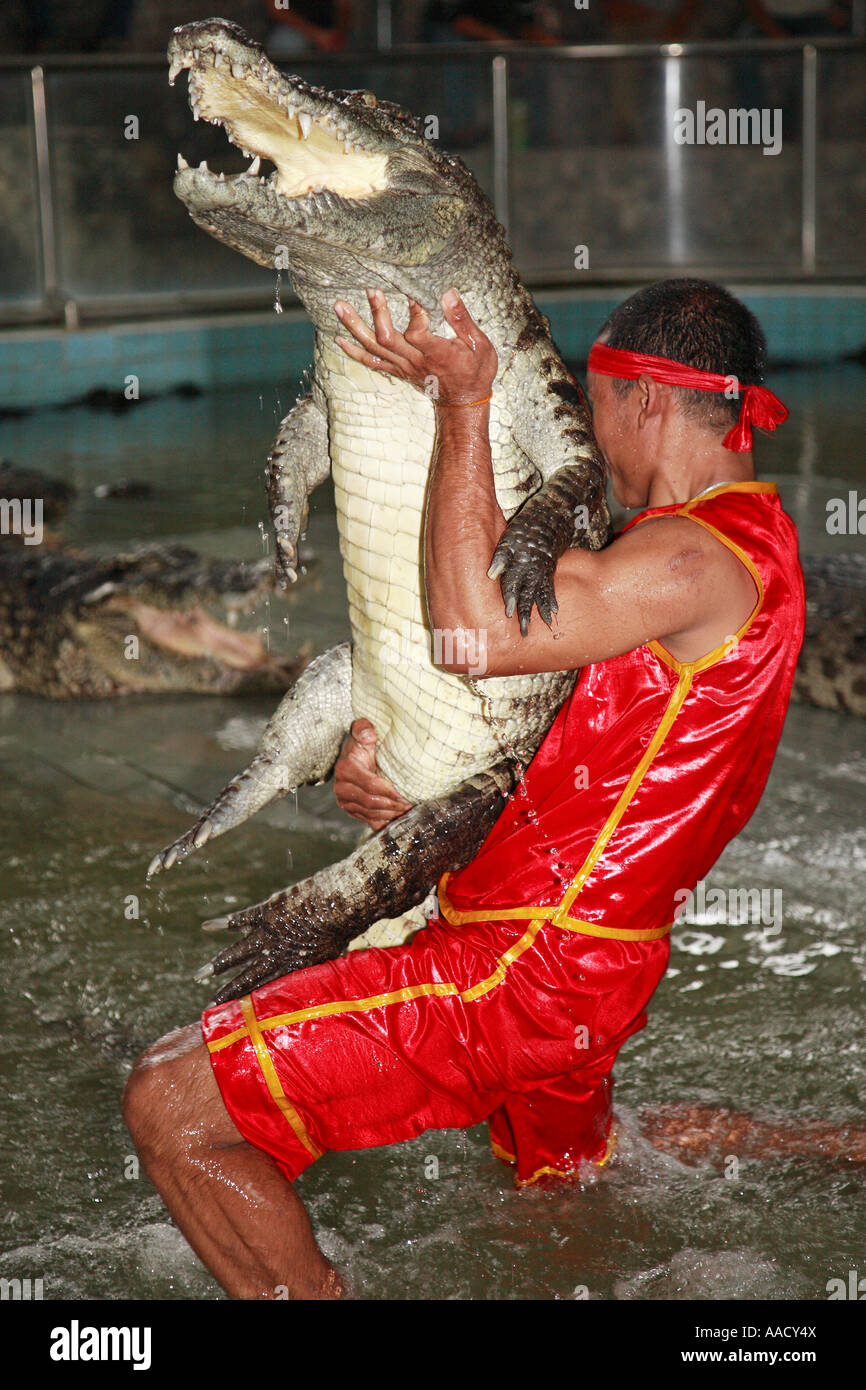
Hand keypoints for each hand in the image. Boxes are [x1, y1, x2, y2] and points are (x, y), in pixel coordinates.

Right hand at [197, 888, 345, 1001]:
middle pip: (246, 978)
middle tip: (210, 1005)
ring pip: (237, 953)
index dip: (250, 1002)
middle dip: (227, 992)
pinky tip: (205, 926)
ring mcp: (269, 933)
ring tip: (200, 975)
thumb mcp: (335, 956)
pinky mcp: (266, 912)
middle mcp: (277, 954)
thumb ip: (325, 970)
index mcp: (293, 967)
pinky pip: (239, 919)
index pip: (266, 989)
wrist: (342, 903)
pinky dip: (222, 923)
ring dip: (217, 965)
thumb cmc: (345, 928)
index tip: (235, 1015)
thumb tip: (330, 985)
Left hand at [334, 288, 496, 405]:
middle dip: (377, 312)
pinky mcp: (398, 371)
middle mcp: (416, 361)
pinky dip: (353, 351)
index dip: (413, 313)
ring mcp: (404, 367)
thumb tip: (448, 293)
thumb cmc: (475, 372)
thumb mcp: (479, 344)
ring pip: (374, 347)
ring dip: (355, 327)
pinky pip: (371, 362)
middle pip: (388, 338)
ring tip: (339, 306)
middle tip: (370, 289)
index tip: (410, 293)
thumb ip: (462, 319)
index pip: (417, 333)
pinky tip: (339, 337)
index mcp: (437, 353)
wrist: (464, 403)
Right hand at [334, 718, 411, 830]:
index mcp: (346, 769)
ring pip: (371, 814)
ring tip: (407, 810)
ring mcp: (346, 802)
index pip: (370, 785)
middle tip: (411, 804)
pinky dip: (385, 822)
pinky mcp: (352, 811)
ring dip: (391, 814)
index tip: (405, 794)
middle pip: (371, 802)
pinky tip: (399, 818)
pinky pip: (369, 821)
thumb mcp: (362, 732)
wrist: (352, 758)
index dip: (389, 791)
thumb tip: (369, 734)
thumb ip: (363, 728)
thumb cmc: (362, 745)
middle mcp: (342, 788)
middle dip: (393, 805)